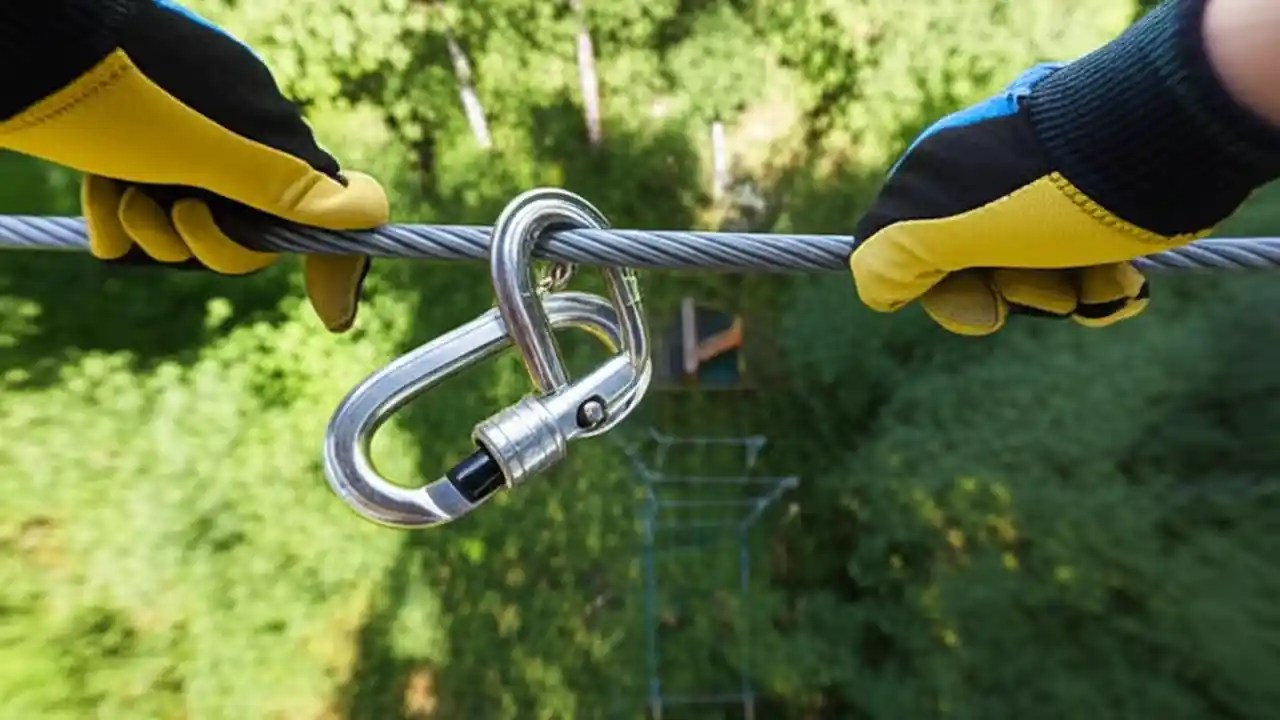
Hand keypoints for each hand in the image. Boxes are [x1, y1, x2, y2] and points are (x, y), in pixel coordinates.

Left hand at [0, 0, 388, 332]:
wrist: (18, 49)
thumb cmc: (110, 93)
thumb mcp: (200, 148)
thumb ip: (283, 189)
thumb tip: (367, 216)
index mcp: (267, 133)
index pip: (332, 203)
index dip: (336, 260)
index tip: (331, 315)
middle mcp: (232, 140)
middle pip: (248, 232)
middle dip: (205, 242)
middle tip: (171, 213)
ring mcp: (178, 145)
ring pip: (186, 227)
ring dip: (150, 228)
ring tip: (117, 190)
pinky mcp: (128, 149)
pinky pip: (138, 214)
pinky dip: (115, 218)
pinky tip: (95, 188)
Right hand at [850, 63, 1171, 336]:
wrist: (1162, 150)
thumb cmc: (1043, 192)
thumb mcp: (941, 225)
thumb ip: (891, 257)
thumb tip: (876, 289)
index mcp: (937, 178)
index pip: (907, 255)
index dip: (943, 294)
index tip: (982, 306)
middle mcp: (985, 185)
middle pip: (978, 275)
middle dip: (1017, 295)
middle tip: (1049, 285)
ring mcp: (1045, 197)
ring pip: (1039, 277)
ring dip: (1071, 294)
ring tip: (1102, 273)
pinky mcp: (1101, 208)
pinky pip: (1089, 269)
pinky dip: (1106, 287)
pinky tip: (1125, 279)